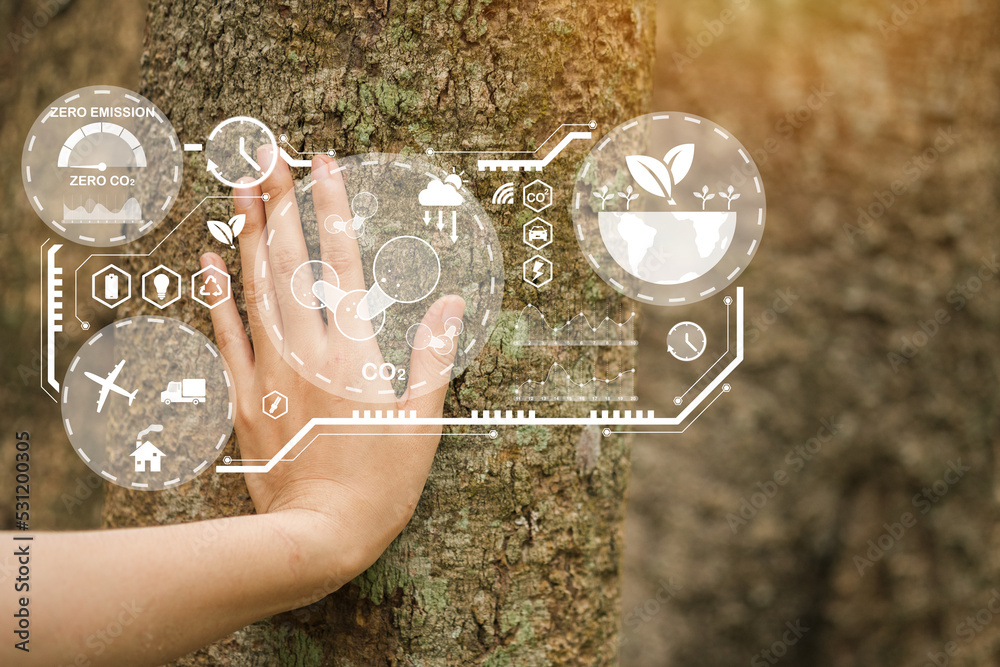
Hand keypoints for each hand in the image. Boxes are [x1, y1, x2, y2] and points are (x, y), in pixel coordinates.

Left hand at [200, 149, 463, 585]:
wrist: (318, 535)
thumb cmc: (379, 484)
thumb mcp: (423, 421)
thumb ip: (433, 355)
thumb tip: (452, 303)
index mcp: (353, 351)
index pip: (342, 262)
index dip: (332, 209)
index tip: (323, 165)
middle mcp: (307, 350)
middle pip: (289, 262)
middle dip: (278, 203)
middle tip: (265, 154)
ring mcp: (269, 372)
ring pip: (254, 289)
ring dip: (245, 234)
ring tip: (236, 187)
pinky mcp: (244, 398)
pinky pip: (227, 337)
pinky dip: (217, 297)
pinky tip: (208, 261)